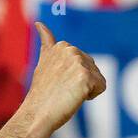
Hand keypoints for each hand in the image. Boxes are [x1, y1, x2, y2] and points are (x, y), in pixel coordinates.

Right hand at [0, 22, 105, 137]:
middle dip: (82, 82)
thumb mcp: (43, 63)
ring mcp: (78, 62)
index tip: (58, 82)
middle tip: (63, 90)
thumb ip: (47, 43)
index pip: (83, 62)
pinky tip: (76, 97)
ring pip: (98, 77)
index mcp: (62, 46)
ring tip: (68, 93)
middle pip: (93, 68)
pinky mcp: (85, 76)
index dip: (72, 76)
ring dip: (87, 89)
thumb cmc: (41, 94)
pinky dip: (91, 96)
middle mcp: (70, 50)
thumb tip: (39, 23)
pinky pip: (101, 86)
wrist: (36, 114)